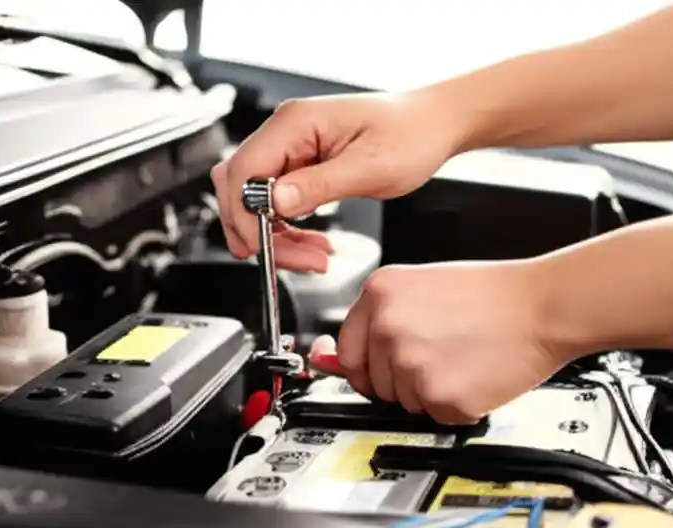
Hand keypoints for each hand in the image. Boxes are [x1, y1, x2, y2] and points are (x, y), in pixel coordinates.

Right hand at [210, 90, 463, 271]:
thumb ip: (318, 185)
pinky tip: (311, 244)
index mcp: (296, 122)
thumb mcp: (370, 167)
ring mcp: (290, 148)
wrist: (433, 126)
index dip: (243, 214)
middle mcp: (286, 131)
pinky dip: (286, 230)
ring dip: (274, 235)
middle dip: (258, 231)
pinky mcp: (299, 165)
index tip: (260, 248)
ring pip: (254, 200)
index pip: (243, 170)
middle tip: (294, 259)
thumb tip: (275, 202)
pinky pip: (275, 203)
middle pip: (239, 187)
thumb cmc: (411, 134)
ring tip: (312, 257)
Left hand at [333, 261, 569, 424]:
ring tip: (463, 357)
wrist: (543, 306)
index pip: (346, 352)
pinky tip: (475, 374)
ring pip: (404, 402)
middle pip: (375, 382)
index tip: (385, 367)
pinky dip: (456, 406)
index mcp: (379, 293)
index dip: (369, 366)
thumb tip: (326, 359)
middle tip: (444, 353)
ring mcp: (411, 365)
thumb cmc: (493, 296)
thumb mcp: (421, 290)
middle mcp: (388, 328)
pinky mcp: (439, 396)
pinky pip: (434, 416)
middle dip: (404, 379)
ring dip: (430, 391)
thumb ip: (375, 323)